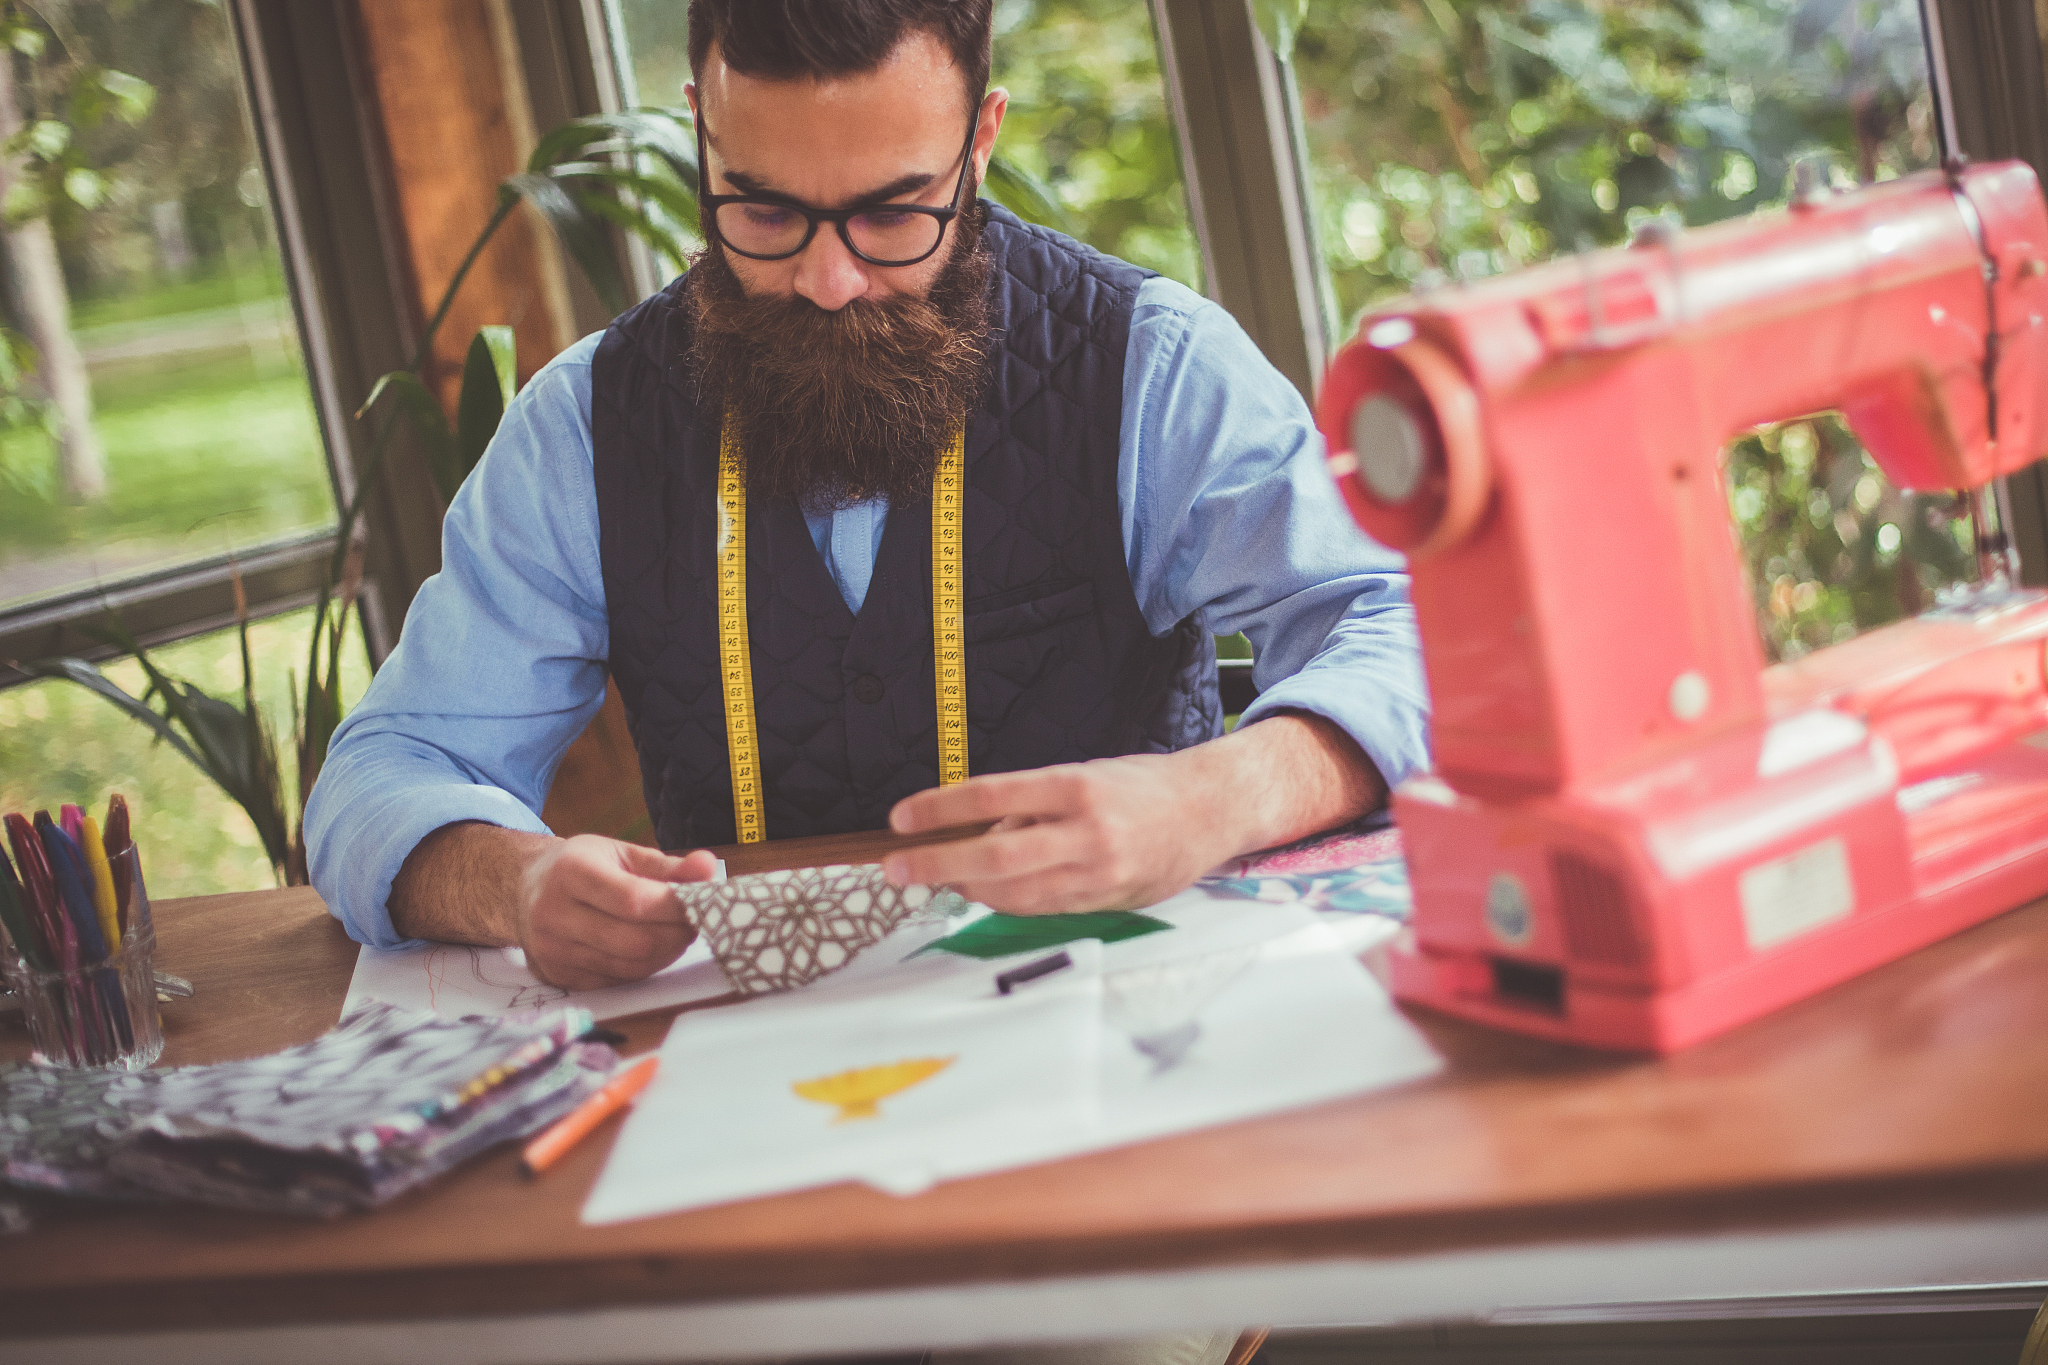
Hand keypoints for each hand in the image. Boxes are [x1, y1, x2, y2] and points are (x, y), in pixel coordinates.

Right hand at [515, 835, 718, 989]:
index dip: (676, 908)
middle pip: (634, 941)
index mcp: (571, 872)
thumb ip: (667, 866)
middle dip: (677, 936)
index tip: (702, 902)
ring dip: (665, 954)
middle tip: (695, 922)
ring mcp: (553, 950)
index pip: (635, 900)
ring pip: (629, 966)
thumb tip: (708, 869)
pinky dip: (643, 967)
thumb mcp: (619, 853)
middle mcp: (554, 914)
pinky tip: (650, 948)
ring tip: (676, 933)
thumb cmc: (579, 867)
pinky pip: (617, 980)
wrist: (523, 890)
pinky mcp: (558, 976)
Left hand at [882, 713, 1385, 915]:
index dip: (940, 809)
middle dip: (938, 865)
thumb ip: (1032, 806)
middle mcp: (1086, 832)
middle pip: (995, 858)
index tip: (901, 818)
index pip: (991, 797)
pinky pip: (1042, 908)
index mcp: (1076, 787)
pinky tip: (986, 892)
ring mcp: (1098, 873)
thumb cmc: (1143, 787)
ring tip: (937, 878)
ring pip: (1015, 893)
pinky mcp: (1107, 900)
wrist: (1212, 809)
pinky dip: (1007, 901)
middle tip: (896, 868)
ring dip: (968, 889)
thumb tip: (976, 834)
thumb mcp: (1084, 776)